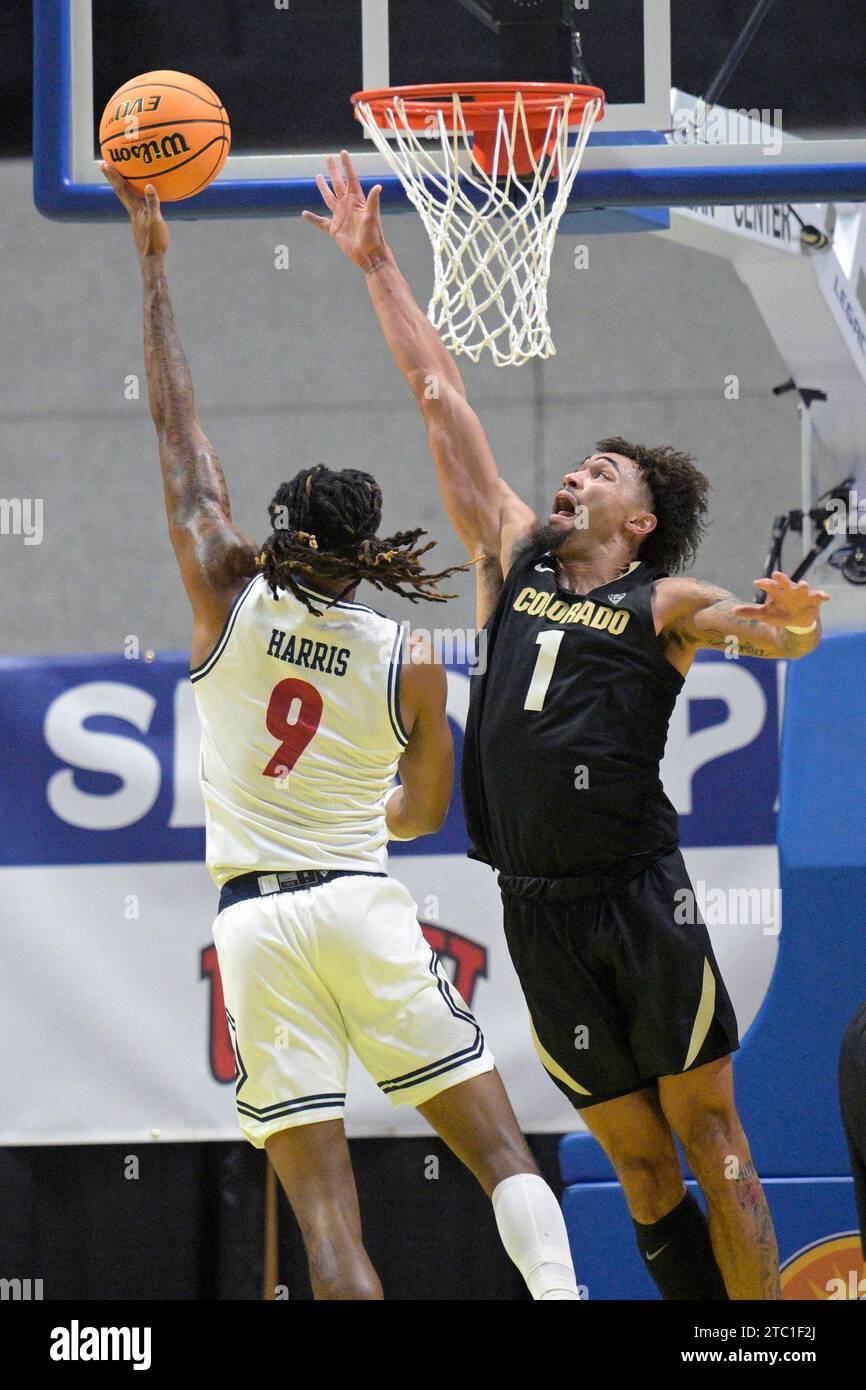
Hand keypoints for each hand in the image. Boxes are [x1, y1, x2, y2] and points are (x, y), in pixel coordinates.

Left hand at [101, 162, 169, 259]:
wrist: (152, 258)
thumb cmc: (154, 242)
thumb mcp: (156, 221)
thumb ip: (153, 204)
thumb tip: (149, 186)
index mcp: (134, 209)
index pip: (121, 189)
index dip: (113, 176)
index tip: (104, 163)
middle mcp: (132, 210)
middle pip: (119, 190)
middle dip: (112, 176)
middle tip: (103, 164)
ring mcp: (136, 216)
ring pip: (125, 196)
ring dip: (120, 184)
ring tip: (117, 174)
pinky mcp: (141, 221)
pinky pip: (135, 201)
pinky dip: (133, 193)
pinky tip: (139, 194)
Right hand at [302, 150, 386, 268]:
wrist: (369, 254)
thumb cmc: (373, 235)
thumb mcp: (372, 217)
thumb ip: (373, 201)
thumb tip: (378, 186)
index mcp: (357, 200)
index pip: (350, 178)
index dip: (347, 165)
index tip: (343, 152)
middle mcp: (347, 205)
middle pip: (338, 184)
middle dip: (333, 170)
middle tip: (328, 158)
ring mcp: (340, 216)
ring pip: (329, 198)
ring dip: (323, 188)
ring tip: (318, 177)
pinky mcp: (335, 229)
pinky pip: (321, 222)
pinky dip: (313, 218)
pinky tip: (304, 214)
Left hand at [734, 571, 829, 626]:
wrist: (798, 621)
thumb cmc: (780, 614)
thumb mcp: (765, 614)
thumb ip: (750, 612)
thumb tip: (733, 611)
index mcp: (777, 591)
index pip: (769, 585)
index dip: (764, 584)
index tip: (756, 583)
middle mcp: (789, 590)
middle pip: (785, 582)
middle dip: (781, 578)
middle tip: (776, 575)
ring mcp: (802, 594)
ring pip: (803, 587)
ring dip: (802, 586)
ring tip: (802, 585)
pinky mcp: (814, 599)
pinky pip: (820, 596)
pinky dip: (823, 595)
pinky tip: (826, 597)